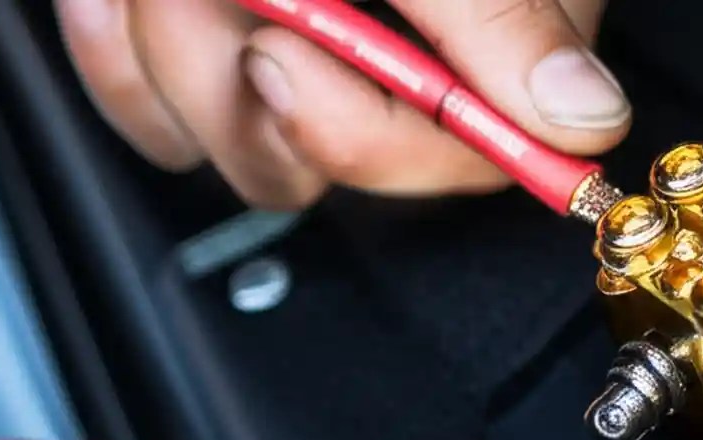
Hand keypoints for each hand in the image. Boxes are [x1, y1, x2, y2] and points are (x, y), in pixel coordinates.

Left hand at [55, 0, 629, 207]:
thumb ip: (497, 7)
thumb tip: (585, 115)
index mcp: (480, 26)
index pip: (450, 146)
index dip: (365, 133)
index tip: (280, 56)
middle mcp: (393, 52)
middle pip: (326, 161)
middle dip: (240, 73)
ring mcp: (303, 53)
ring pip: (232, 144)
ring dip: (168, 46)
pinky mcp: (213, 50)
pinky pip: (153, 115)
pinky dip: (117, 47)